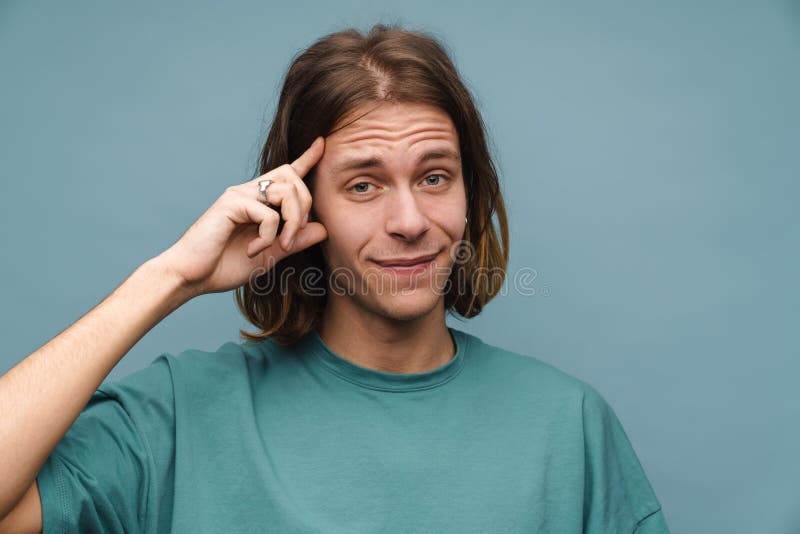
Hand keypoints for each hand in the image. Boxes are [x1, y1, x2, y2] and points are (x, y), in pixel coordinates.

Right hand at [159, 137, 326, 296]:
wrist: (192, 276)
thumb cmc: (225, 265)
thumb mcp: (270, 254)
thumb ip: (295, 241)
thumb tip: (323, 229)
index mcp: (259, 200)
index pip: (287, 174)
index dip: (306, 159)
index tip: (322, 143)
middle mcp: (250, 191)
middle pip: (293, 179)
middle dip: (305, 208)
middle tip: (293, 240)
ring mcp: (239, 194)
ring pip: (286, 191)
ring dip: (292, 222)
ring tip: (281, 246)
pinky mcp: (231, 203)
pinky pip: (267, 214)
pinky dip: (268, 236)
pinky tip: (254, 250)